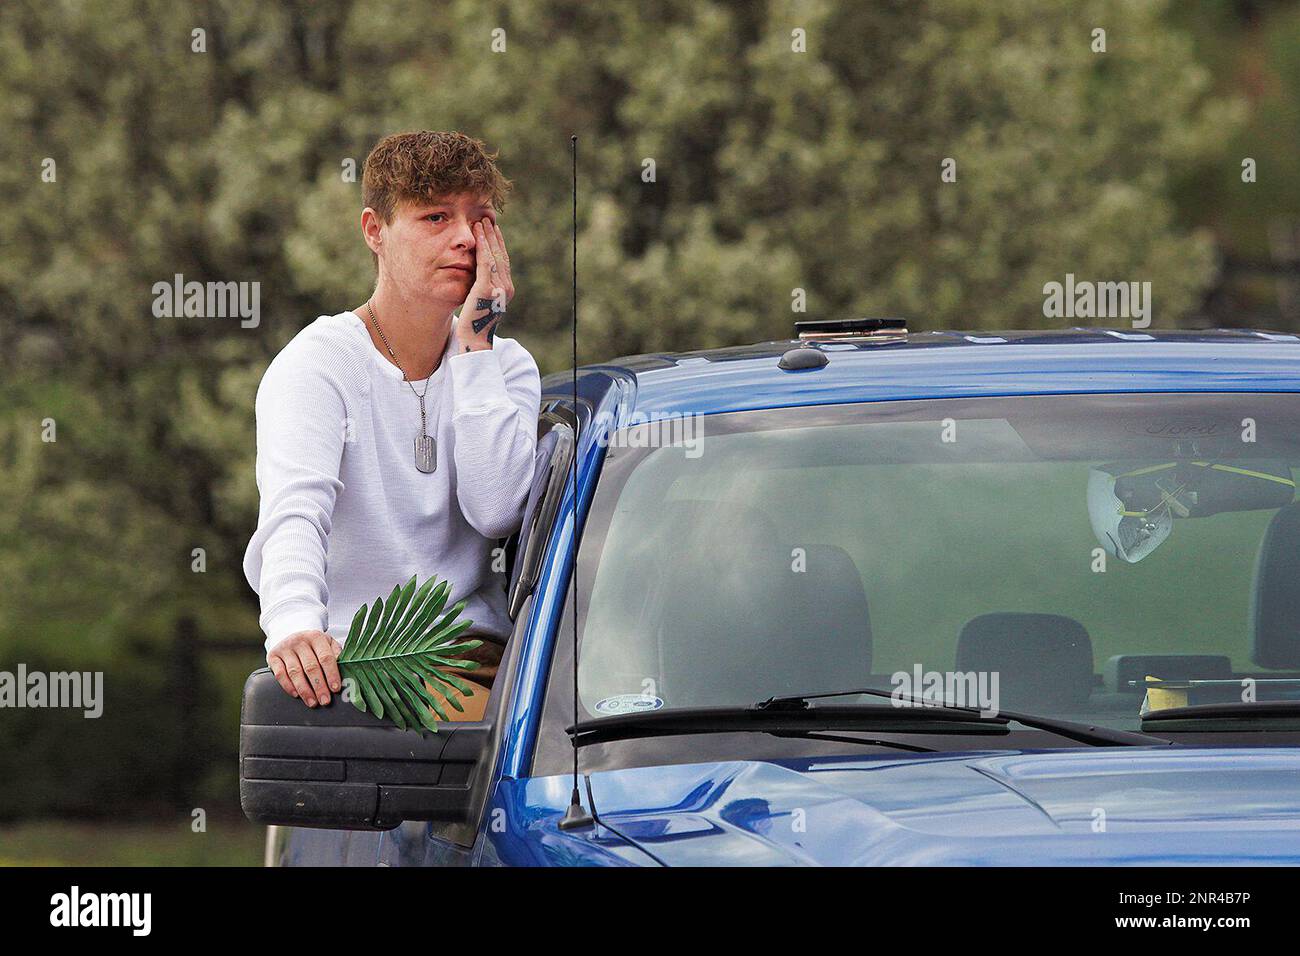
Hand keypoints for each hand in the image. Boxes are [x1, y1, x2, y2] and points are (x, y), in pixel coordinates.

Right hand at [267, 630, 341, 706]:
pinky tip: (296, 695)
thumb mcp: (327, 644)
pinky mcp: (273, 656)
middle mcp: (300, 641)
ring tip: (313, 702)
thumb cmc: (313, 644)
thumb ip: (336, 655)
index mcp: (316, 637)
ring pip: (295, 672)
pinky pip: (280, 674)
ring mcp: (285, 648)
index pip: (326, 657)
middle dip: (319, 686)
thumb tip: (346, 670)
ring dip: (304, 690)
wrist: (290, 634)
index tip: (335, 688)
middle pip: (311, 667)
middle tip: (325, 700)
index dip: (331, 674)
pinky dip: (288, 686)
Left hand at [456, 218, 513, 350]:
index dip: (498, 243)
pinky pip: (485, 262)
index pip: (503, 261)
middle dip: (494, 236)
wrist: (474, 338)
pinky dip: (483, 246)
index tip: (492, 229)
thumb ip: (483, 285)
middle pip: (501, 255)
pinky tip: (478, 234)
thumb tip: (477, 272)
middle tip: (487, 219)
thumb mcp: (481, 299)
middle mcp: (507, 287)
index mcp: (507, 289)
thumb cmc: (474, 322)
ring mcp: (499, 287)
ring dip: (488, 236)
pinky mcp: (487, 288)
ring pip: (494, 255)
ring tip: (481, 222)